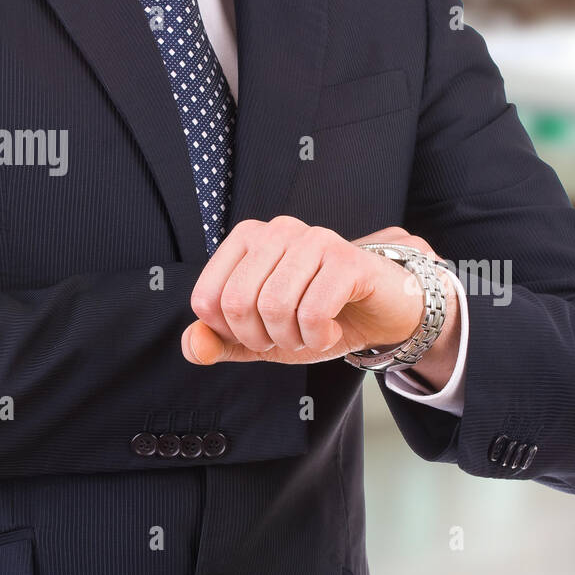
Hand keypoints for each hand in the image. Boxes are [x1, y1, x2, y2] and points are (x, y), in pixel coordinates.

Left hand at [182, 218, 455, 373]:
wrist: (381, 311)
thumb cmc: (320, 316)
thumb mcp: (263, 336)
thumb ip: (222, 341)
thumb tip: (192, 345)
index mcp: (248, 239)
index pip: (208, 299)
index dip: (230, 333)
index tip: (260, 333)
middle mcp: (277, 230)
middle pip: (237, 303)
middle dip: (261, 339)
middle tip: (288, 338)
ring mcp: (313, 240)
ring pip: (274, 308)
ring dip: (294, 340)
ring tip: (311, 334)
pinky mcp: (346, 259)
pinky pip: (312, 313)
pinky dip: (320, 338)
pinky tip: (332, 330)